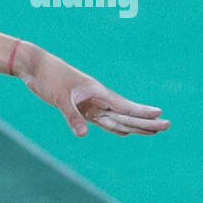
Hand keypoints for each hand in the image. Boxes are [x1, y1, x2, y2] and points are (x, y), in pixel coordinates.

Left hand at [20, 48, 170, 137]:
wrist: (36, 67)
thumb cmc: (49, 78)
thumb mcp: (59, 97)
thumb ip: (71, 115)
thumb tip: (83, 134)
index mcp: (97, 92)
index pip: (124, 106)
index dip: (141, 112)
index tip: (160, 115)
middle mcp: (97, 99)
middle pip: (125, 114)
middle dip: (145, 121)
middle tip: (167, 126)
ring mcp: (90, 104)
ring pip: (116, 119)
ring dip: (134, 126)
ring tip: (152, 132)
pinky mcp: (80, 107)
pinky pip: (101, 120)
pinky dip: (113, 127)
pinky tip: (123, 132)